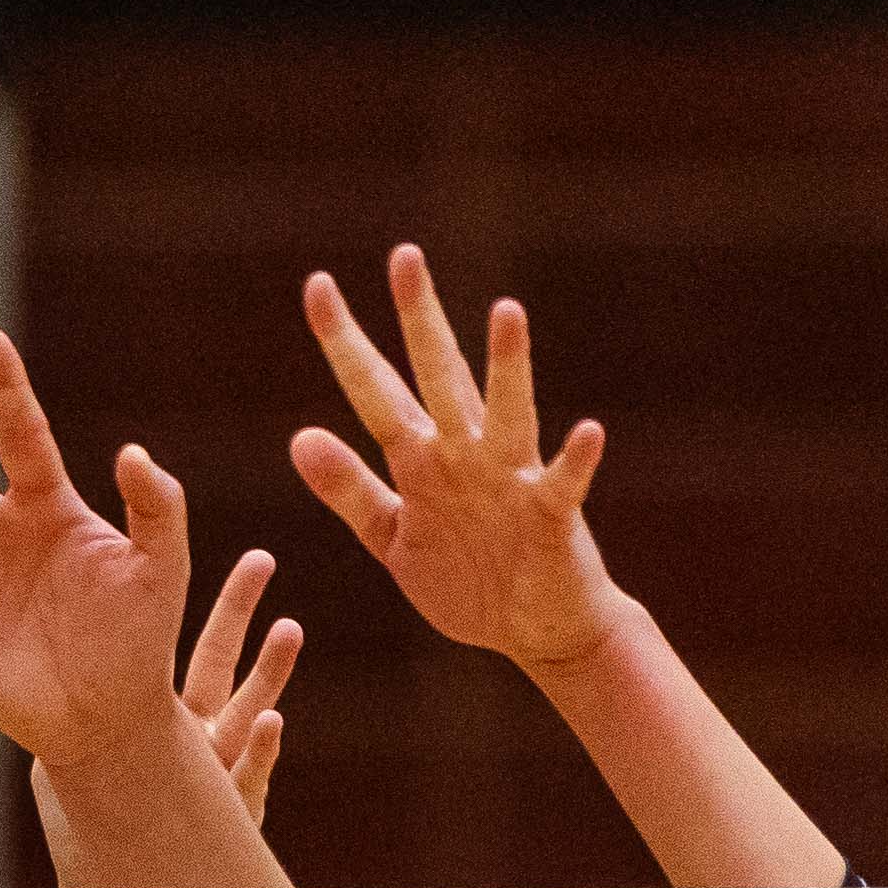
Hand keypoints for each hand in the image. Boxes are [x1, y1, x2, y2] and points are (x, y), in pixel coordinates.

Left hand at [34, 548, 296, 873]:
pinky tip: (272, 722)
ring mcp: (216, 767)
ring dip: (269, 671)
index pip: (184, 646)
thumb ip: (62, 708)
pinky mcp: (232, 807)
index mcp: (158, 713)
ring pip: (247, 708)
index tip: (214, 564)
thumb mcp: (69, 755)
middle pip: (219, 659)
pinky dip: (262, 749)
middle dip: (240, 611)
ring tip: (291, 628)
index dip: (204, 606)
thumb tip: (27, 662)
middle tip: (261, 559)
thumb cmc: (89, 828)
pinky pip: (251, 775)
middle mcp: (193, 732)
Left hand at [292, 244, 622, 671]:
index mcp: (422, 462)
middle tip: (404, 256)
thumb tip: (299, 437)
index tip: (318, 287)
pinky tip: (588, 431)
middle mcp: (465, 457)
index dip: (345, 345)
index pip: (375, 392)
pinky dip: (576, 459)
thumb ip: (351, 491)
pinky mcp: (550, 518)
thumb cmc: (470, 582)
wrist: (539, 631)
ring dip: (506, 367)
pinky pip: (562, 484)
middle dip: (419, 321)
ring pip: (506, 414)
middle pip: (436, 379)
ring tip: (506, 311)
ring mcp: (510, 482)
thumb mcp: (393, 540)